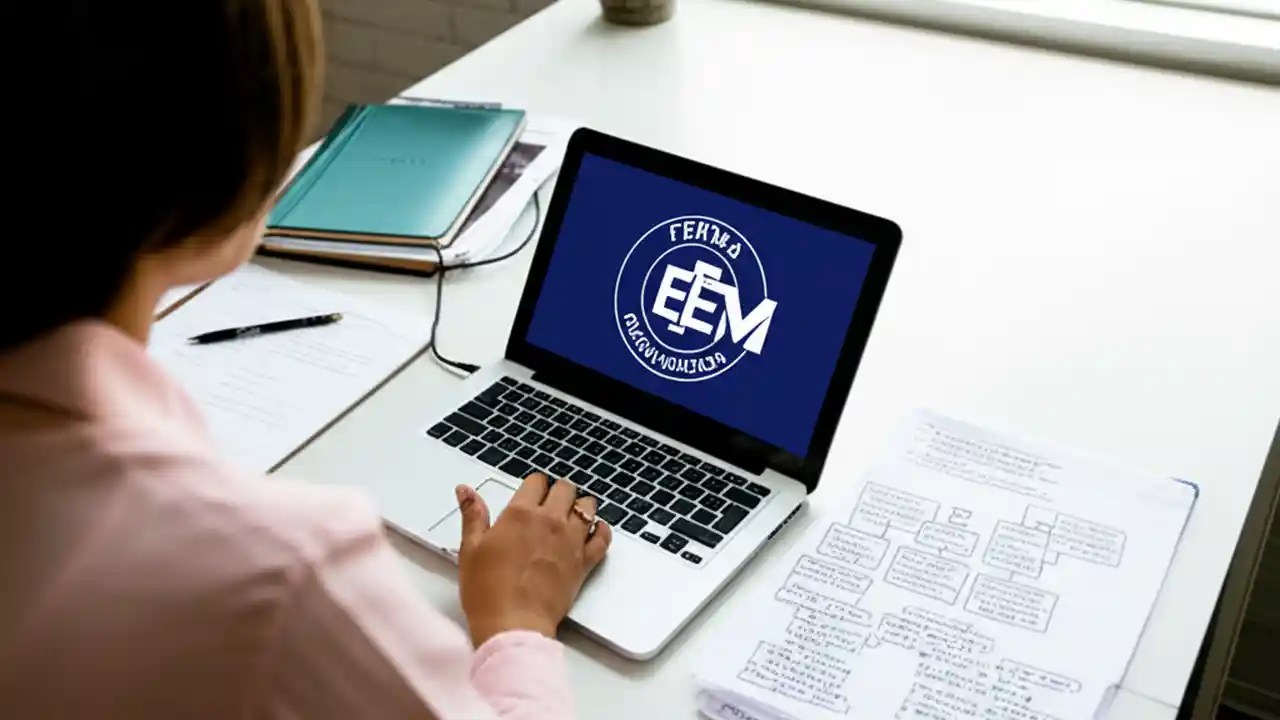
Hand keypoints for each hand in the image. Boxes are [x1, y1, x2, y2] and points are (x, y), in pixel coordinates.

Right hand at [455, 473, 612, 646]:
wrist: (513, 624)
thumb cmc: (487, 591)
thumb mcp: (470, 549)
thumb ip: (473, 515)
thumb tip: (466, 490)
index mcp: (520, 514)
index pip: (536, 482)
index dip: (534, 485)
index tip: (532, 492)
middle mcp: (549, 521)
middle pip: (565, 488)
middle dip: (559, 491)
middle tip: (552, 502)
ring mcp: (570, 541)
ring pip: (588, 507)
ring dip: (581, 506)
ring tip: (572, 514)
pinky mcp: (584, 563)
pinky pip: (603, 538)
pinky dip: (602, 530)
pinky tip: (595, 530)